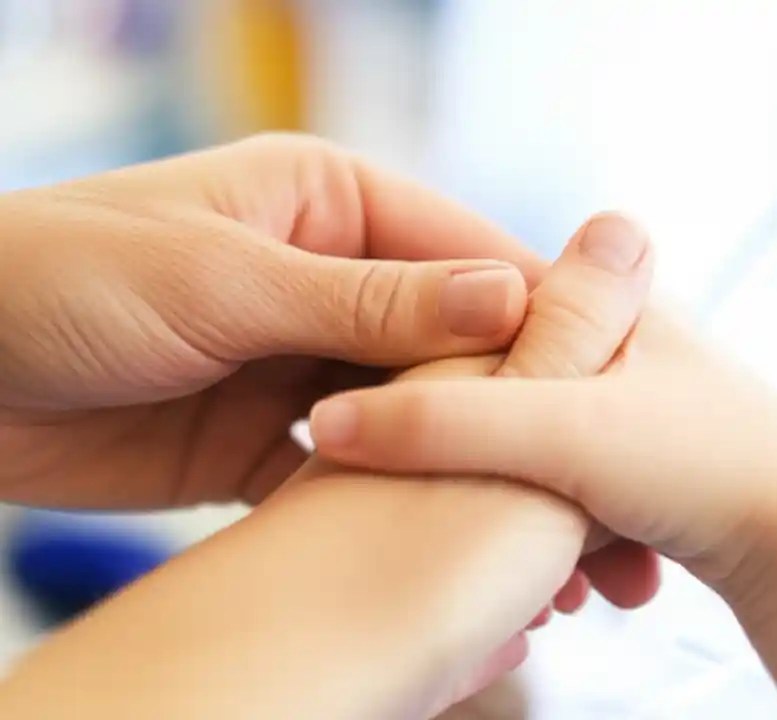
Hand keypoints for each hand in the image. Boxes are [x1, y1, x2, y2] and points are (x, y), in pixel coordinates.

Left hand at [0, 213, 659, 718]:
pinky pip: (365, 471)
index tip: (613, 395)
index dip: (547, 327)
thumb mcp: (226, 280)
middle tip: (601, 498)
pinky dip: (405, 507)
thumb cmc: (62, 279)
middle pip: (462, 347)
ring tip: (551, 545)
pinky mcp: (277, 436)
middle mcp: (335, 275)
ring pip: (424, 416)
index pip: (470, 259)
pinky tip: (457, 549)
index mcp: (333, 200)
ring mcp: (308, 360)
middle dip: (527, 419)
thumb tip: (515, 297)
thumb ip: (370, 299)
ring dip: (479, 473)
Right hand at [309, 303, 776, 719]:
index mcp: (600, 296)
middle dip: (457, 439)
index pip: (471, 298)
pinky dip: (547, 522)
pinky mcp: (644, 457)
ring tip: (508, 553)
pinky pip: (564, 482)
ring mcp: (631, 397)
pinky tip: (554, 573)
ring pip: (529, 439)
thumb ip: (445, 420)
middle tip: (413, 490)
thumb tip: (324, 422)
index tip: (341, 397)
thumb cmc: (704, 468)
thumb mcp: (561, 435)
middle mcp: (615, 333)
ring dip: (506, 495)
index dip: (403, 341)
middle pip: (495, 375)